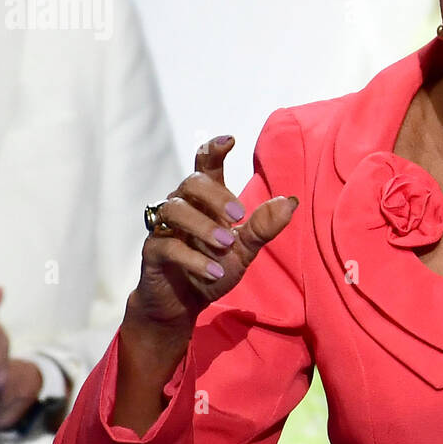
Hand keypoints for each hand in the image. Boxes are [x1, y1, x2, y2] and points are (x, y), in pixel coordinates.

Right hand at [129, 135, 297, 336]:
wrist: (186, 304)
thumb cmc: (214, 268)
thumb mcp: (245, 250)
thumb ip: (263, 226)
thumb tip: (290, 201)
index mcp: (205, 201)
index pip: (205, 166)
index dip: (214, 149)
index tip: (231, 139)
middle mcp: (182, 206)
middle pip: (191, 183)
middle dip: (216, 195)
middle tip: (239, 216)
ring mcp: (164, 228)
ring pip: (175, 210)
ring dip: (203, 226)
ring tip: (226, 244)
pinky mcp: (152, 253)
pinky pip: (167, 246)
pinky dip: (194, 259)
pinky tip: (215, 271)